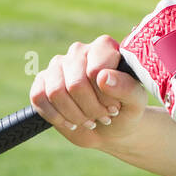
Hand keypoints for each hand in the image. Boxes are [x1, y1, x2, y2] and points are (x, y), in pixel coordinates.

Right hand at [30, 35, 148, 146]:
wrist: (111, 129)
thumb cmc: (126, 109)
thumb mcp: (136, 102)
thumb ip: (126, 87)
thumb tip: (102, 77)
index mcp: (104, 47)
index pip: (96, 71)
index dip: (105, 95)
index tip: (115, 107)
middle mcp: (79, 51)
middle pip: (76, 84)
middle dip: (90, 108)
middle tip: (103, 116)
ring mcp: (57, 65)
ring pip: (56, 92)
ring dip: (75, 115)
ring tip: (89, 120)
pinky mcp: (41, 82)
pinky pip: (39, 98)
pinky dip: (56, 117)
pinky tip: (72, 122)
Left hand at [118, 0, 175, 123]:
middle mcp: (167, 5)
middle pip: (167, 16)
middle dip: (172, 32)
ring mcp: (147, 22)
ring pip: (150, 32)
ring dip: (157, 45)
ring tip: (169, 65)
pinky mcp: (132, 41)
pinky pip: (136, 49)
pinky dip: (143, 59)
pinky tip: (155, 71)